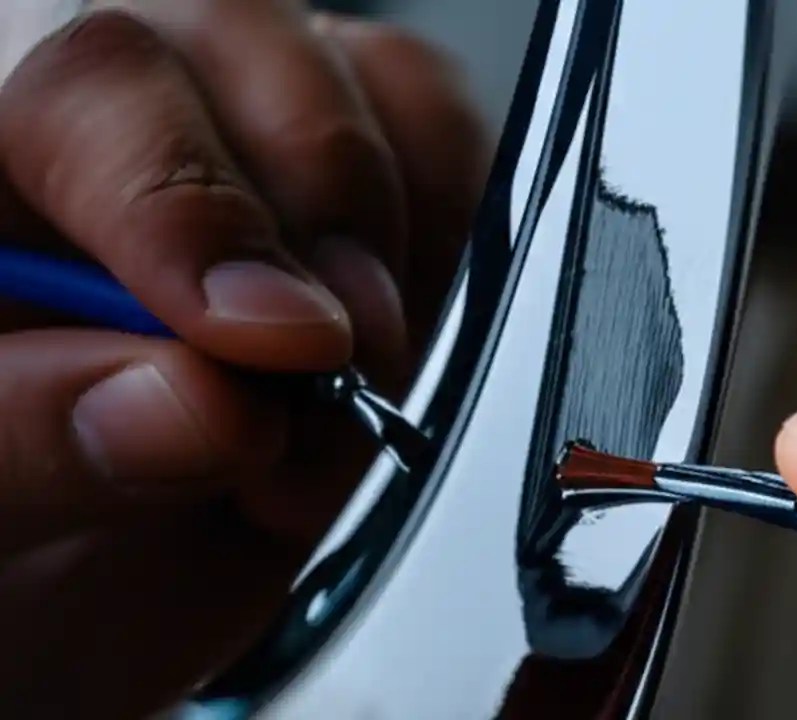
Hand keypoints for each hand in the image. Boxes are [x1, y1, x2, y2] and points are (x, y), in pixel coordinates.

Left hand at [0, 3, 483, 715]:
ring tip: (334, 422)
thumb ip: (32, 441)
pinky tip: (388, 373)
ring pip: (376, 89)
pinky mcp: (367, 201)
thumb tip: (189, 400)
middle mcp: (118, 133)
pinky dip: (454, 268)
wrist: (76, 614)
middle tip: (323, 389)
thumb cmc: (5, 559)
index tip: (263, 343)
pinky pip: (448, 155)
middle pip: (249, 50)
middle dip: (317, 234)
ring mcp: (256, 155)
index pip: (86, 89)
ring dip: (392, 271)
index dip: (187, 201)